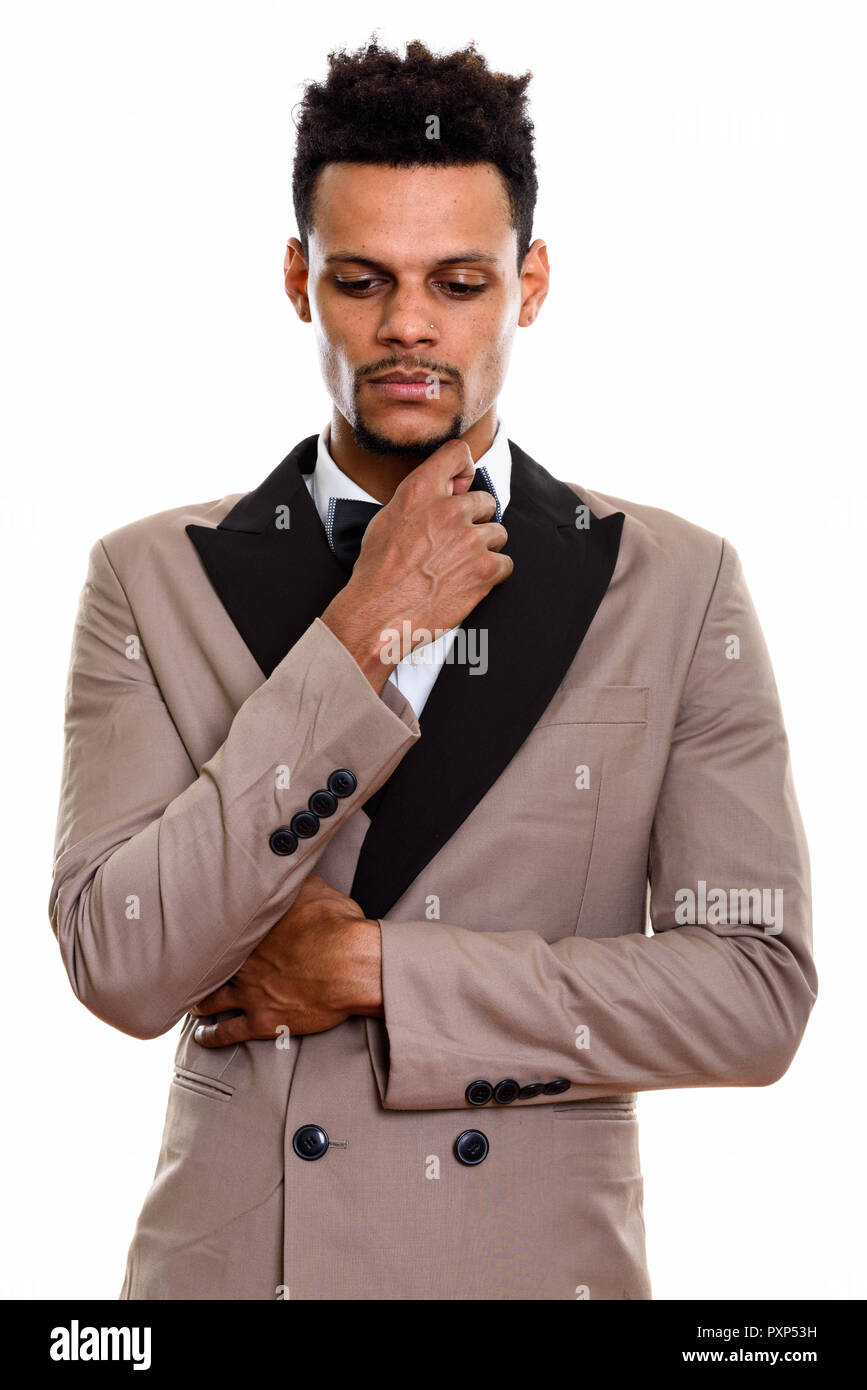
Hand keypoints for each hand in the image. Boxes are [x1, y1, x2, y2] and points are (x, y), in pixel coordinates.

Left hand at [190, 874, 382, 1046]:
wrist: (353, 966)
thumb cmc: (340, 927)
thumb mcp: (316, 890)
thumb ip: (293, 881)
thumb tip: (283, 863)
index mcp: (254, 930)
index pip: (219, 930)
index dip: (207, 932)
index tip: (199, 931)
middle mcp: (244, 962)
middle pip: (209, 966)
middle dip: (197, 967)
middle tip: (187, 967)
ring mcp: (250, 993)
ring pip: (211, 1000)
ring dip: (199, 1002)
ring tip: (191, 1002)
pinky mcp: (263, 1021)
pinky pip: (228, 1032)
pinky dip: (212, 1035)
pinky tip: (202, 1036)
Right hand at [320, 438, 512, 690]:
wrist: (380, 613)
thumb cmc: (378, 572)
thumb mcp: (388, 519)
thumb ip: (421, 498)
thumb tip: (451, 487)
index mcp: (421, 491)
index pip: (457, 453)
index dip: (464, 468)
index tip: (463, 483)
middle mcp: (449, 510)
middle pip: (486, 500)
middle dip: (475, 520)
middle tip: (455, 542)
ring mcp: (470, 539)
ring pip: (498, 533)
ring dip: (484, 548)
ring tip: (459, 565)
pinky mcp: (485, 569)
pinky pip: (505, 563)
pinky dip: (492, 573)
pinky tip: (468, 581)